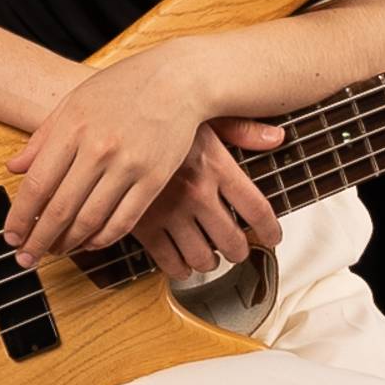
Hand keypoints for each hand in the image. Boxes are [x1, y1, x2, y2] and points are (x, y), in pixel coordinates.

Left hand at [3, 43, 215, 266]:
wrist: (180, 79)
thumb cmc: (125, 86)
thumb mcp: (75, 101)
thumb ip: (43, 137)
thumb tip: (13, 168)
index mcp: (74, 127)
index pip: (37, 184)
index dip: (19, 217)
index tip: (11, 236)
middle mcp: (99, 148)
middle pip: (60, 209)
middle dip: (38, 240)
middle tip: (26, 257)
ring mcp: (129, 166)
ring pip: (90, 221)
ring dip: (68, 244)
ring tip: (55, 250)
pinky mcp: (154, 179)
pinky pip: (123, 221)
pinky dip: (101, 239)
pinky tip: (88, 243)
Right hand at [131, 122, 287, 279]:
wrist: (107, 124)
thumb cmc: (155, 117)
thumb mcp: (202, 116)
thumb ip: (241, 129)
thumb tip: (276, 137)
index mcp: (215, 165)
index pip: (256, 209)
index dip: (270, 230)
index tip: (272, 238)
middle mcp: (196, 192)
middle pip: (232, 240)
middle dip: (240, 251)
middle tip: (238, 251)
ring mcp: (169, 212)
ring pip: (202, 257)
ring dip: (210, 262)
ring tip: (209, 257)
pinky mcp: (142, 225)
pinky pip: (169, 262)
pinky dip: (180, 269)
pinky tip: (182, 263)